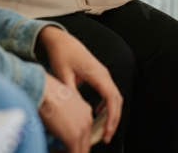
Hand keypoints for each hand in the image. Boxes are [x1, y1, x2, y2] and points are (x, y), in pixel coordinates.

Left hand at [36, 27, 121, 143]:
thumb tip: (78, 112)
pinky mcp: (99, 77)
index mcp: (97, 73)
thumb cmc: (62, 55)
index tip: (107, 131)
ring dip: (111, 114)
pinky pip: (108, 93)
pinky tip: (97, 115)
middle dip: (114, 120)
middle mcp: (103, 74)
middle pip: (117, 100)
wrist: (61, 41)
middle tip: (105, 137)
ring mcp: (103, 75)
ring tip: (103, 130)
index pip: (111, 97)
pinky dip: (107, 106)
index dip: (112, 116)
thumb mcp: (63, 75)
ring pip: (114, 97)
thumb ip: (71, 93)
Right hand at [39, 73, 92, 152]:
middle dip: (74, 149)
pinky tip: (53, 151)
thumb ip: (66, 116)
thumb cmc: (47, 92)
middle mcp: (87, 120)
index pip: (85, 133)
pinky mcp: (74, 137)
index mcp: (86, 111)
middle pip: (85, 144)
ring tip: (55, 151)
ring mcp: (82, 129)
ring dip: (69, 152)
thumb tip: (59, 126)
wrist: (44, 90)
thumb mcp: (61, 103)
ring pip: (81, 150)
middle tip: (60, 150)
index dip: (76, 142)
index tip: (64, 145)